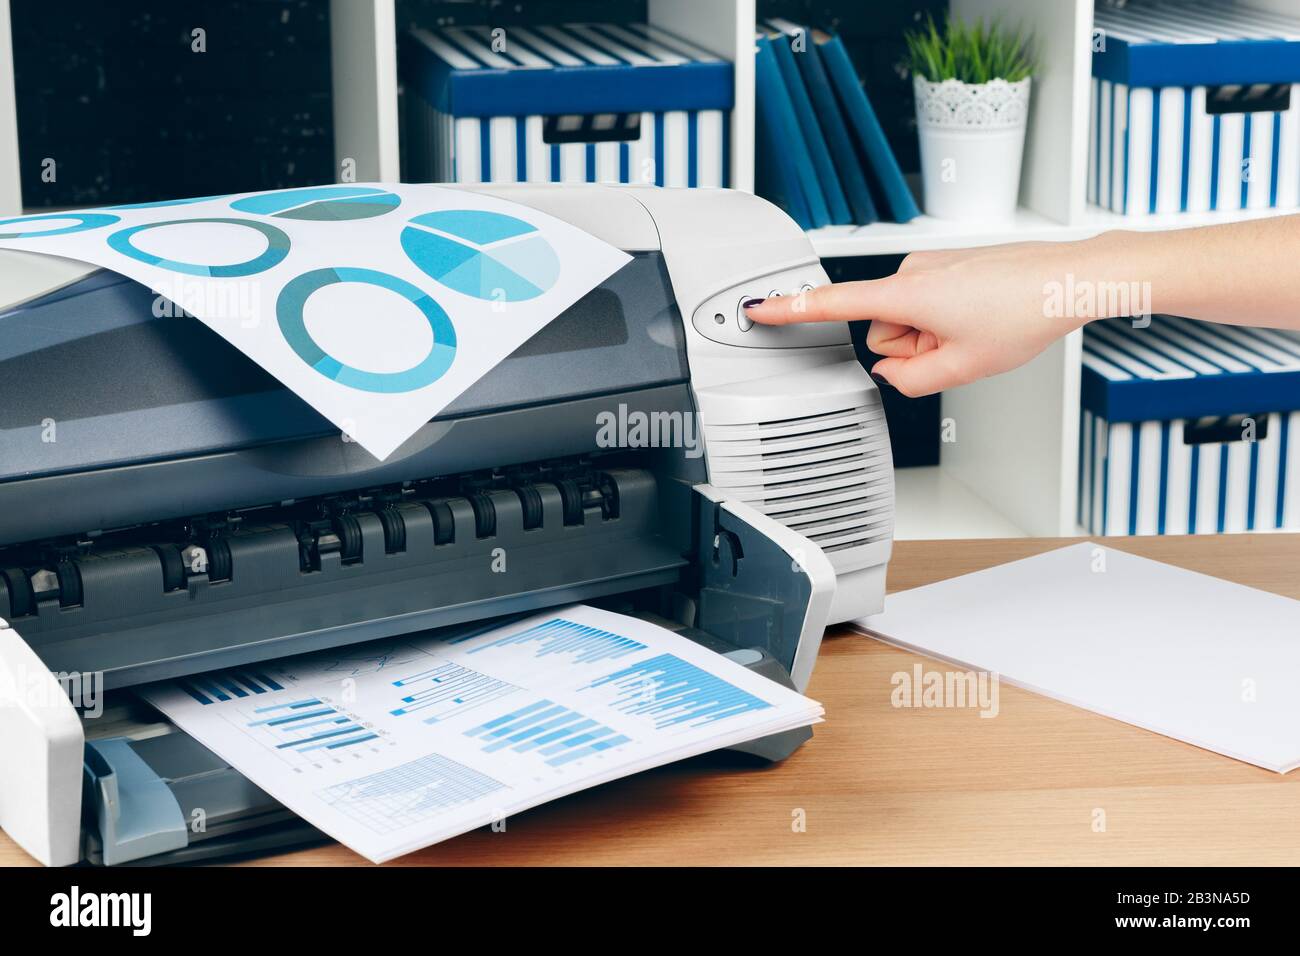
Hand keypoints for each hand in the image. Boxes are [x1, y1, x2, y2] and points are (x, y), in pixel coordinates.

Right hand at [743, 240, 1095, 396]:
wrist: (1069, 278)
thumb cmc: (1024, 311)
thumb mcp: (964, 367)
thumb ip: (912, 381)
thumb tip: (894, 372)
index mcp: (908, 295)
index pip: (834, 305)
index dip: (790, 310)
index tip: (758, 307)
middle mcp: (913, 272)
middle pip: (882, 329)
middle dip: (912, 346)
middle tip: (956, 348)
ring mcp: (932, 266)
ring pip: (907, 319)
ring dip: (933, 334)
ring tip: (975, 332)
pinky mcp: (948, 265)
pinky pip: (929, 304)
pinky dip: (947, 319)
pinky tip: (982, 318)